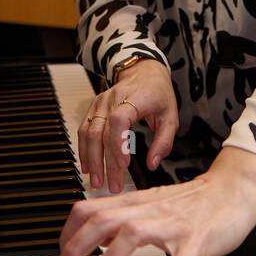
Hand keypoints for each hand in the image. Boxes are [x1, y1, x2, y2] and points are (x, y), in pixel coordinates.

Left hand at [50, 147, 255, 255]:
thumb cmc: (193, 200)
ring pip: (132, 234)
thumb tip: (97, 233)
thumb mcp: (152, 204)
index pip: (90, 209)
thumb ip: (125, 216)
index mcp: (136, 203)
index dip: (68, 231)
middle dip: (76, 246)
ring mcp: (172, 224)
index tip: (59, 254)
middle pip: (102, 220)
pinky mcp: (195, 239)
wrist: (232, 188)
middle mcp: (149, 210)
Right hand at [78, 59, 176, 193]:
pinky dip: (84, 149)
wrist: (143, 70)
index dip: (118, 143)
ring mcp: (100, 103)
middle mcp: (113, 99)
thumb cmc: (158, 93)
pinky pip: (84, 129)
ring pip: (89, 133)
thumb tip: (152, 164)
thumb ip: (164, 141)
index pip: (119, 120)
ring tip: (97, 180)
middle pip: (101, 132)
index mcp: (134, 98)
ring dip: (91, 159)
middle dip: (105, 162)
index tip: (123, 165)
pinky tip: (87, 165)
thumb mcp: (171, 116)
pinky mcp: (93, 108)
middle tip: (112, 185)